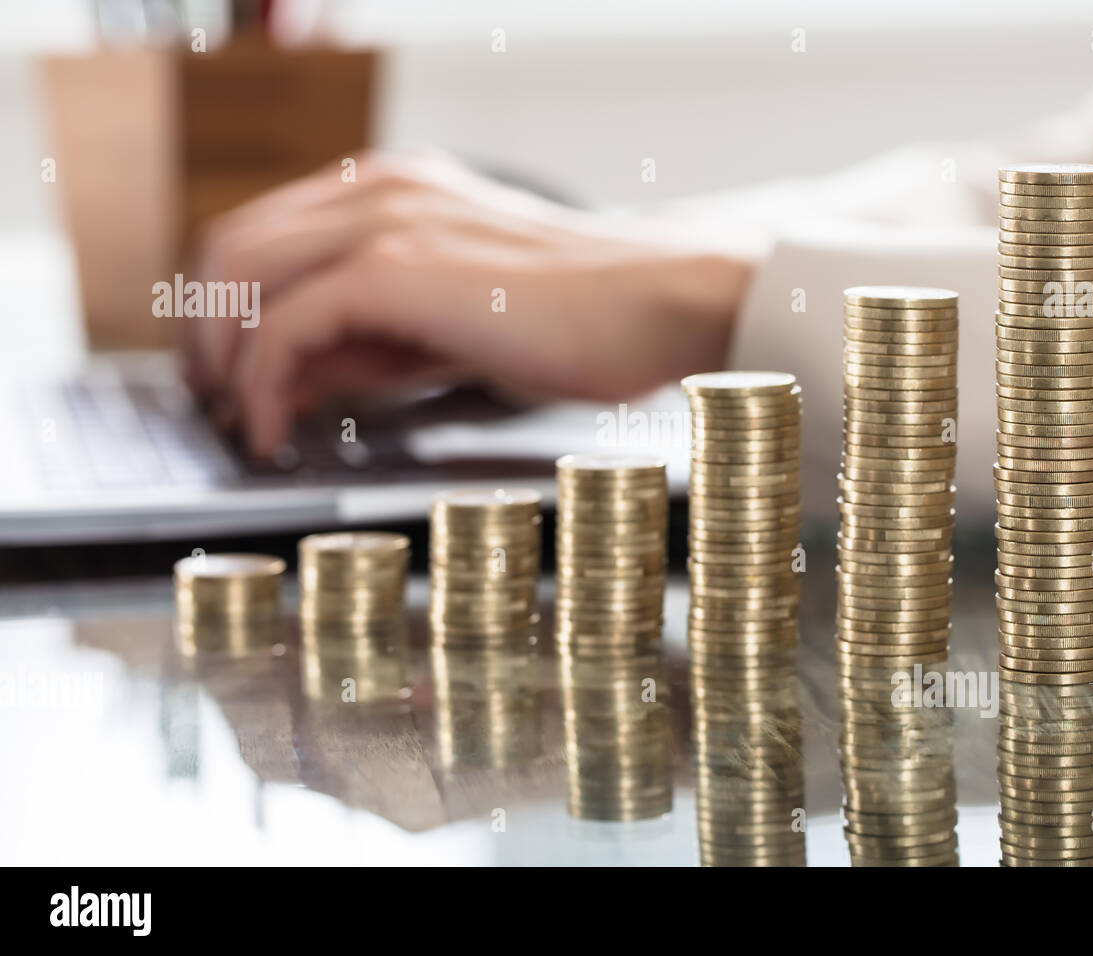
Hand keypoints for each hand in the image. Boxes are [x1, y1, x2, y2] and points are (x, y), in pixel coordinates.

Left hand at [188, 152, 753, 455]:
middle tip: (215, 402)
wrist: (658, 304)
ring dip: (224, 361)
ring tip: (240, 422)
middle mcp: (379, 189)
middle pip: (234, 247)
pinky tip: (277, 431)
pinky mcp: (394, 267)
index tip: (229, 371)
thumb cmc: (583, 318)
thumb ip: (381, 339)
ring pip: (243, 277)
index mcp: (396, 190)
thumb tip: (305, 377)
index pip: (268, 233)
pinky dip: (263, 384)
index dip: (230, 306)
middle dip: (208, 333)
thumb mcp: (459, 323)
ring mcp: (384, 219)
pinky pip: (285, 325)